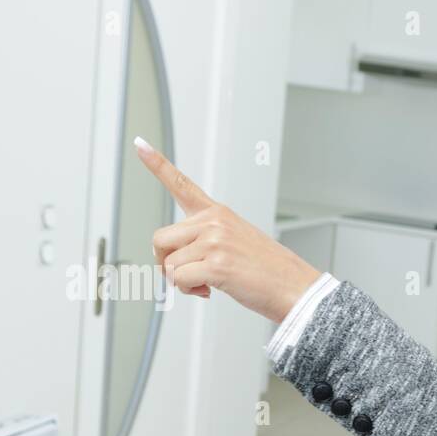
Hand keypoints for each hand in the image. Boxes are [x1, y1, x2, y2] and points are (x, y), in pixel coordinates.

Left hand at [133, 136, 319, 322]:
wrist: (297, 288)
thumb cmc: (270, 271)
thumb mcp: (238, 242)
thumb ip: (206, 242)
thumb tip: (175, 264)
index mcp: (218, 213)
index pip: (182, 184)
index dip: (157, 164)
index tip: (139, 144)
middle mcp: (214, 223)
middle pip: (160, 239)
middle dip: (165, 262)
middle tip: (186, 274)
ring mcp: (215, 242)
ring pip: (169, 264)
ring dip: (182, 281)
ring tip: (207, 283)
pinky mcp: (216, 264)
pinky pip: (180, 280)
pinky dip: (190, 291)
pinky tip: (210, 290)